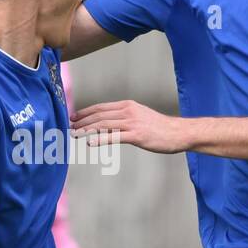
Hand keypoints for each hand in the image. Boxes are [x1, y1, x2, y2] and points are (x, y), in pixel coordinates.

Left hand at [72, 100, 186, 153]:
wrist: (178, 133)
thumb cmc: (159, 128)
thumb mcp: (140, 116)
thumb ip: (125, 118)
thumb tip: (109, 124)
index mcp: (128, 105)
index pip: (101, 107)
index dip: (86, 112)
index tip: (74, 117)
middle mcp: (128, 111)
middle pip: (99, 115)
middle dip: (82, 121)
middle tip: (70, 127)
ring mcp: (132, 123)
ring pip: (104, 125)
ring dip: (87, 129)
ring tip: (75, 134)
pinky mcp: (136, 135)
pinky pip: (114, 136)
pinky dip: (100, 139)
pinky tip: (90, 142)